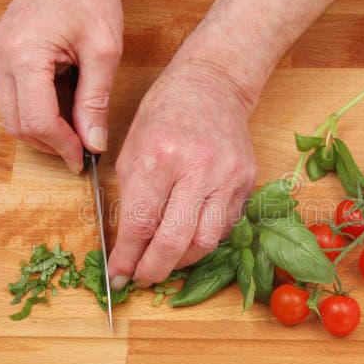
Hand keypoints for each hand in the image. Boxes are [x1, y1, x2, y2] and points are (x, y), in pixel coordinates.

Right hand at [0, 0, 121, 172]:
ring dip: (43, 129)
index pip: (38, 121)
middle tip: (82, 149)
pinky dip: (36, 110)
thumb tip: (94, 142)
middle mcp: (1, 57)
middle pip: (18, 124)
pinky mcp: (0, 53)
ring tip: (76, 129)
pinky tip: (63, 107)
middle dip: (51, 143)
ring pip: (11, 115)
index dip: (63, 146)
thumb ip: (96, 101)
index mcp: (24, 55)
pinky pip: (13, 96)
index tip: (84, 158)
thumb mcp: (104, 51)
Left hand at [108, 60, 258, 287]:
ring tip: (164, 261)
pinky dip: (202, 240)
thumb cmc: (165, 111)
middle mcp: (197, 168)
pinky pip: (224, 227)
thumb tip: (126, 245)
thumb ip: (129, 196)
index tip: (117, 275)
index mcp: (160, 155)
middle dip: (153, 269)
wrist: (213, 84)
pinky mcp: (247, 182)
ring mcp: (228, 176)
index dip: (126, 257)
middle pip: (175, 241)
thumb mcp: (132, 145)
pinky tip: (187, 238)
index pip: (140, 222)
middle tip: (141, 278)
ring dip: (181, 261)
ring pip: (205, 242)